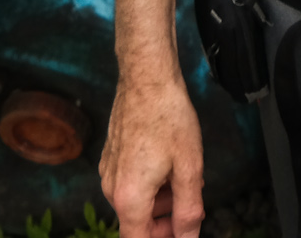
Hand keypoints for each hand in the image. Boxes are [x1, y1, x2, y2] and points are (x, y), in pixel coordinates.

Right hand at [99, 66, 205, 237]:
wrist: (147, 79)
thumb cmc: (169, 118)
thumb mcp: (189, 168)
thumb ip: (188, 210)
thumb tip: (187, 237)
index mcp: (130, 198)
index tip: (181, 231)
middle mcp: (112, 190)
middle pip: (137, 225)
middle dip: (166, 221)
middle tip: (192, 202)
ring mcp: (108, 173)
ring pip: (135, 204)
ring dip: (160, 202)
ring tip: (184, 179)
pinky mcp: (110, 159)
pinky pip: (129, 185)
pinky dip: (150, 185)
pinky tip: (169, 165)